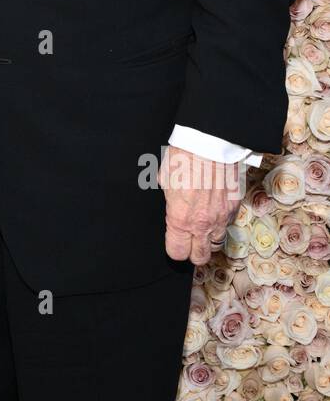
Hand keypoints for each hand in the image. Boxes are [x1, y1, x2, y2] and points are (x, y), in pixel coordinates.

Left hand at [159, 146, 243, 266]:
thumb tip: (172, 205)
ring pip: (217, 243)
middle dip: (194, 252)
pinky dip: (221, 222)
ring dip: (209, 239)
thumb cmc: (183, 158)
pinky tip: (214, 209)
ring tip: (203, 226)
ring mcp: (221, 217)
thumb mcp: (165, 181)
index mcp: (180, 219)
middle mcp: (203, 224)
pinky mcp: (235, 207)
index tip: (174, 242)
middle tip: (189, 241)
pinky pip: (228, 224)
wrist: (210, 143)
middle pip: (200, 257)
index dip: (174, 249)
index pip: (177, 253)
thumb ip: (170, 201)